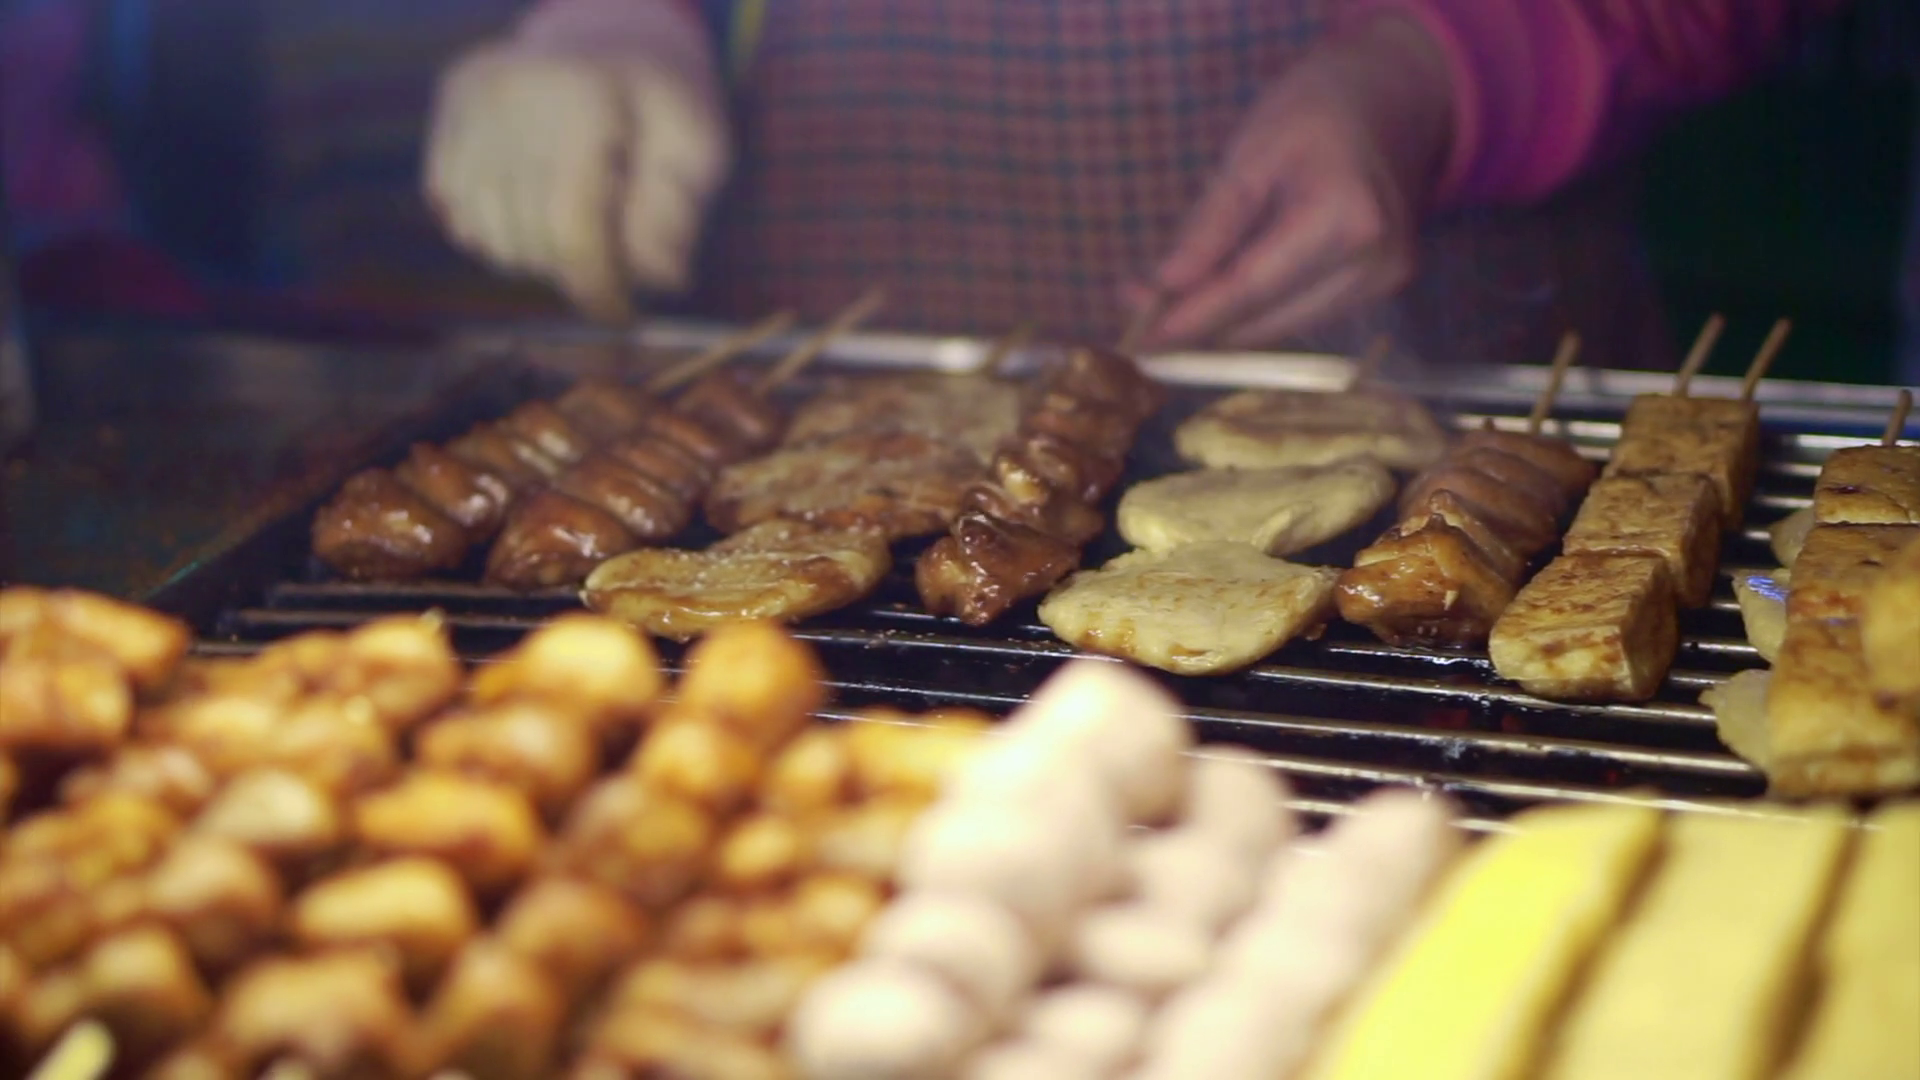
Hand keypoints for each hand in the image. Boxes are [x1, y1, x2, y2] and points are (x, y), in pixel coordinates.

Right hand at [423, 4, 729, 320]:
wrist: (611, 28)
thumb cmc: (664, 98)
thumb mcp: (698, 146)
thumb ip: (677, 211)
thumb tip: (661, 280)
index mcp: (582, 99)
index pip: (571, 227)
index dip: (596, 287)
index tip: (622, 317)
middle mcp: (512, 94)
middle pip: (526, 237)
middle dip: (573, 273)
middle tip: (612, 270)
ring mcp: (472, 99)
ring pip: (484, 232)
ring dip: (532, 256)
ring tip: (579, 233)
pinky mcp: (449, 106)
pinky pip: (454, 208)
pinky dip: (494, 230)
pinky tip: (535, 209)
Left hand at [1126, 15, 1454, 349]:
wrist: (1389, 101)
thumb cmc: (1310, 113)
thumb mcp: (1246, 156)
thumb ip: (1208, 227)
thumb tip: (1162, 289)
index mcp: (1343, 215)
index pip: (1252, 286)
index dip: (1193, 319)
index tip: (1142, 343)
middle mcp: (1375, 260)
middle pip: (1268, 320)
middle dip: (1201, 328)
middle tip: (1139, 327)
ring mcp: (1386, 279)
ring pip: (1284, 328)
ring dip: (1226, 329)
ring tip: (1171, 310)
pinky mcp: (1384, 289)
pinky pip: (1304, 316)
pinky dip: (1259, 314)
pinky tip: (1222, 300)